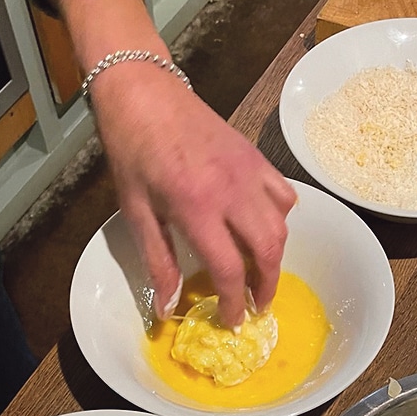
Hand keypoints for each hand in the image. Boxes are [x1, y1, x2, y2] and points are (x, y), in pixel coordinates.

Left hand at [89, 62, 295, 328]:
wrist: (145, 94)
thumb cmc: (133, 153)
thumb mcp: (136, 213)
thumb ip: (158, 263)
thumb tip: (168, 309)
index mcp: (196, 207)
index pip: (228, 268)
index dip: (233, 302)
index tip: (233, 321)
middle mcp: (231, 191)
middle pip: (267, 251)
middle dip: (266, 286)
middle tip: (257, 305)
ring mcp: (248, 172)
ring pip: (281, 226)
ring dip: (275, 257)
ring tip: (262, 274)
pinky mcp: (255, 158)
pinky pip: (282, 196)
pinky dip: (280, 219)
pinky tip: (264, 229)